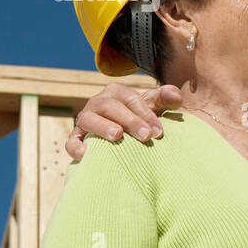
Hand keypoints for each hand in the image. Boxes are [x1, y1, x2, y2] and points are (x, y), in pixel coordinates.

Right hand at [66, 83, 183, 159]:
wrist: (123, 136)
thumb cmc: (140, 119)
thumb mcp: (153, 107)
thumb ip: (165, 99)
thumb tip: (176, 95)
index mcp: (116, 93)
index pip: (131, 99)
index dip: (146, 114)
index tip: (159, 132)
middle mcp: (98, 103)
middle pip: (110, 106)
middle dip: (130, 120)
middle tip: (146, 136)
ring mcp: (86, 120)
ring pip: (88, 119)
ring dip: (102, 127)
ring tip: (117, 136)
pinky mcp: (76, 138)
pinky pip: (71, 141)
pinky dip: (76, 146)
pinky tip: (86, 154)